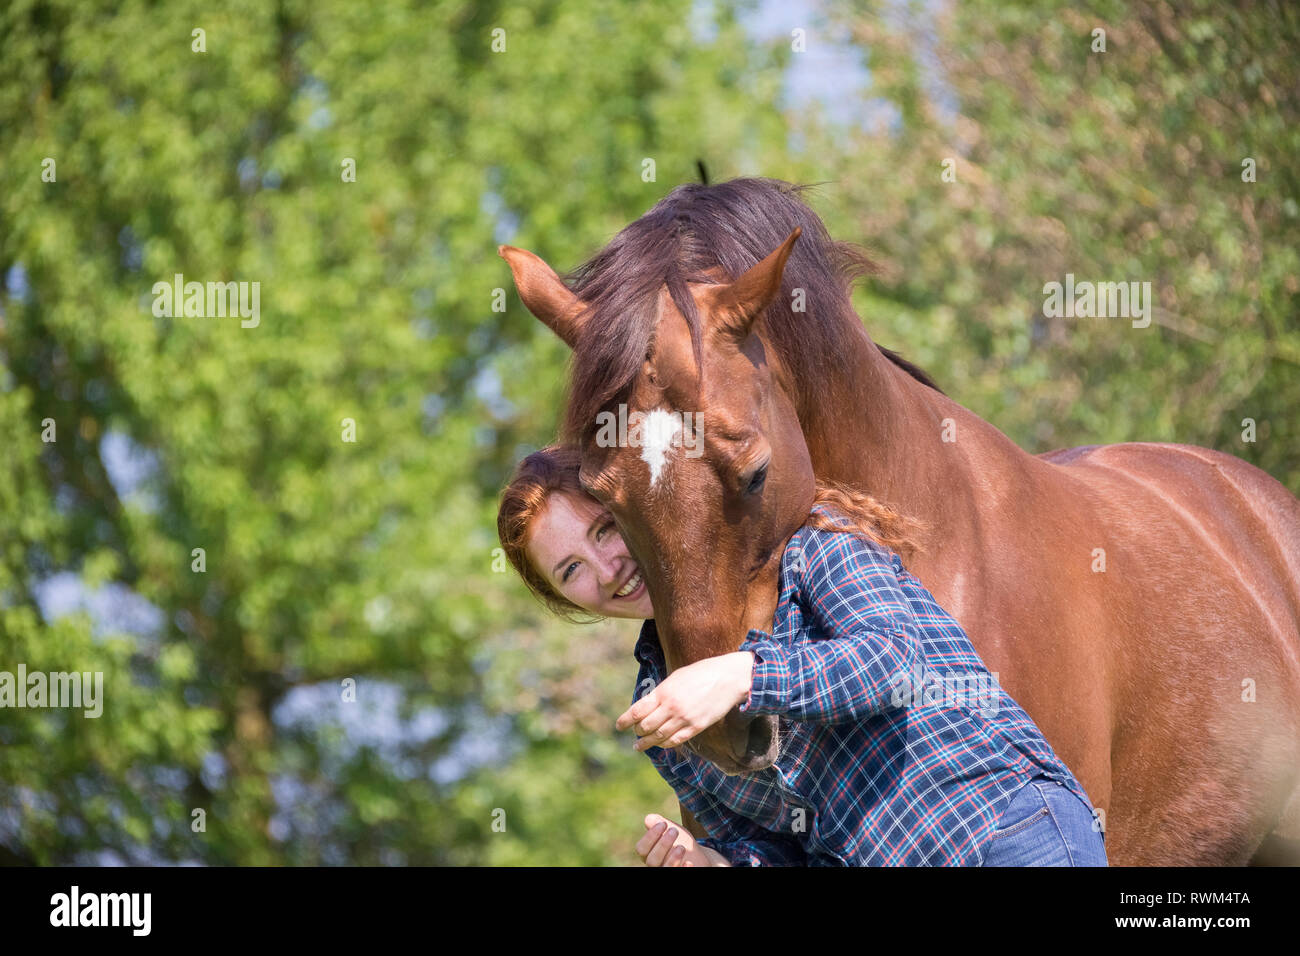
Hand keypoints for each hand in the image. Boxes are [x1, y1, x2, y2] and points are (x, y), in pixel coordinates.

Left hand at [616, 652, 754, 751]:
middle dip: (637, 731)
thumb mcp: (676, 677)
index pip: (637, 711)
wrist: (728, 678)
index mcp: (664, 692)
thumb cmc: (701, 673)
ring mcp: (684, 719)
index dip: (626, 720)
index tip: (619, 725)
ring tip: (639, 746)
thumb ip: (661, 692)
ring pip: (659, 737)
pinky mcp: (697, 727)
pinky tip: (660, 744)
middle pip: (646, 726)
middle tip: (634, 733)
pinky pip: (676, 740)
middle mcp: (671, 707)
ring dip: (647, 742)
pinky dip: (665, 744)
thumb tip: (647, 705)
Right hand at [635, 813, 728, 866]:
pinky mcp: (678, 872)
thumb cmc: (680, 841)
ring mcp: (666, 870)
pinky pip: (677, 874)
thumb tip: (649, 818)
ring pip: (664, 869)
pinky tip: (689, 862)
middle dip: (663, 845)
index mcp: (648, 853)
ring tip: (682, 847)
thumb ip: (658, 823)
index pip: (641, 848)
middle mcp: (655, 865)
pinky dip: (683, 868)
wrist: (697, 855)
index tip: (663, 824)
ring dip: (672, 858)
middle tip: (674, 831)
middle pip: (651, 861)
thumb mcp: (670, 829)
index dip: (650, 836)